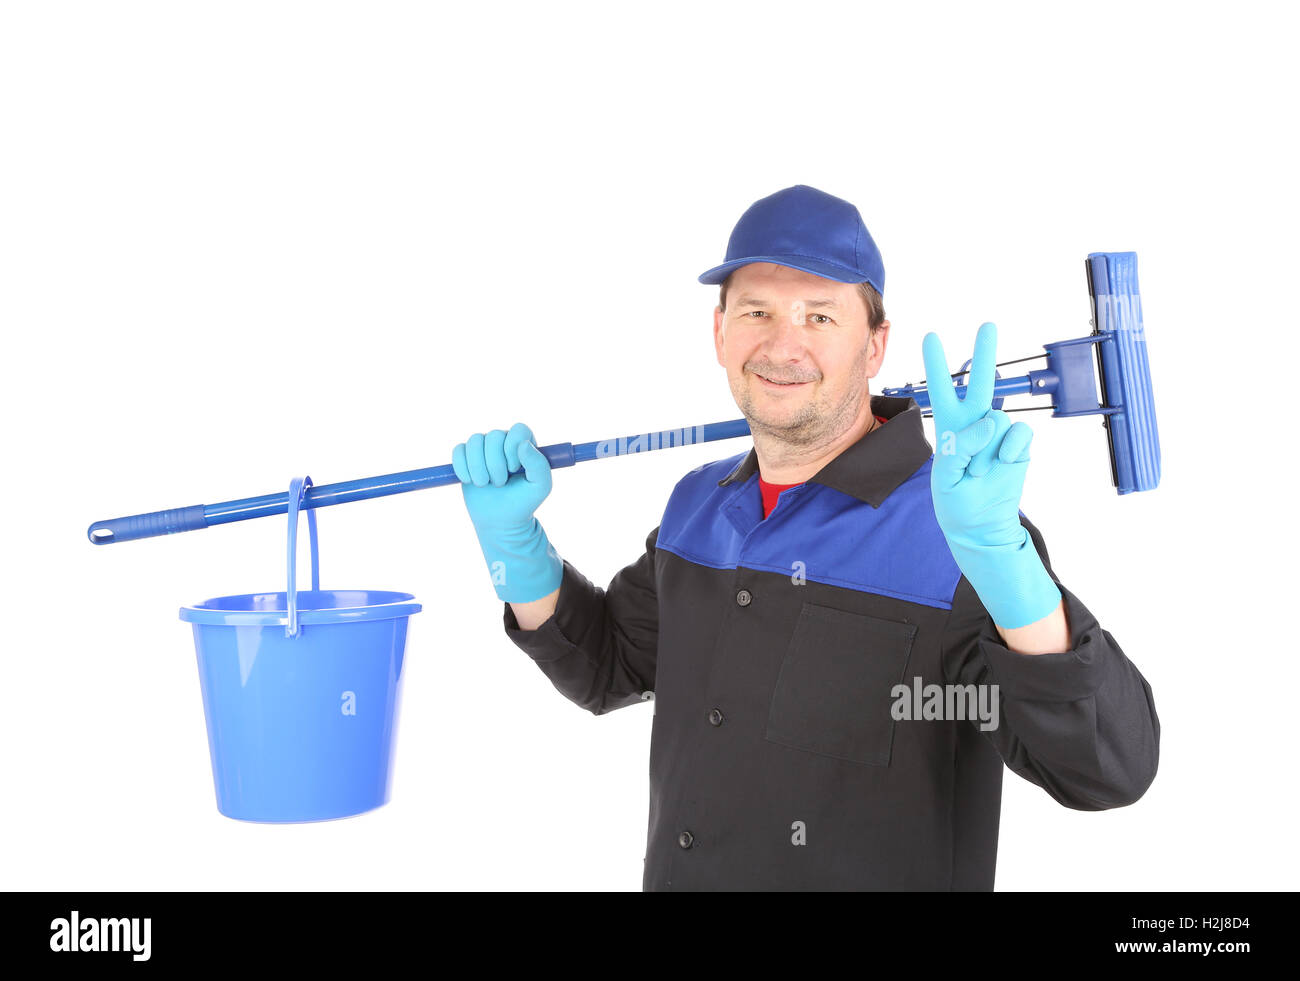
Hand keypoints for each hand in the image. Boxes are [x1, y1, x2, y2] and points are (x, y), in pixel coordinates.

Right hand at [452, 423, 553, 532]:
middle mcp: (504, 441)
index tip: (513, 470)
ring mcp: (483, 447)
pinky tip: (470, 481)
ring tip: (485, 483)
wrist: (500, 519)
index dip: (513, 448)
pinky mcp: (465, 456)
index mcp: (524, 444)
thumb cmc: (523, 502)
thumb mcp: (540, 487)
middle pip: (494, 436)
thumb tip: (524, 444)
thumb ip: (539, 464)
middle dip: (495, 464)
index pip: (518, 430)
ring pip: (474, 440)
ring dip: (478, 467)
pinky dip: (462, 468)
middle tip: (501, 483)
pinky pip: (458, 450)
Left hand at [922, 322, 1030, 549]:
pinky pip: (1019, 433)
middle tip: (988, 325)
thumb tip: (989, 422)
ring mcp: (998, 432)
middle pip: (981, 383)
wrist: (982, 523)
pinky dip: (1010, 450)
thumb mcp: (946, 476)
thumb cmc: (956, 500)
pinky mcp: (1018, 443)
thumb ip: (961, 447)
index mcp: (949, 427)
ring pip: (997, 418)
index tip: (931, 336)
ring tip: (981, 470)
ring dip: (988, 449)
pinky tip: (1005, 463)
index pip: (941, 391)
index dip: (935, 365)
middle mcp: (974, 423)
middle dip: (984, 353)